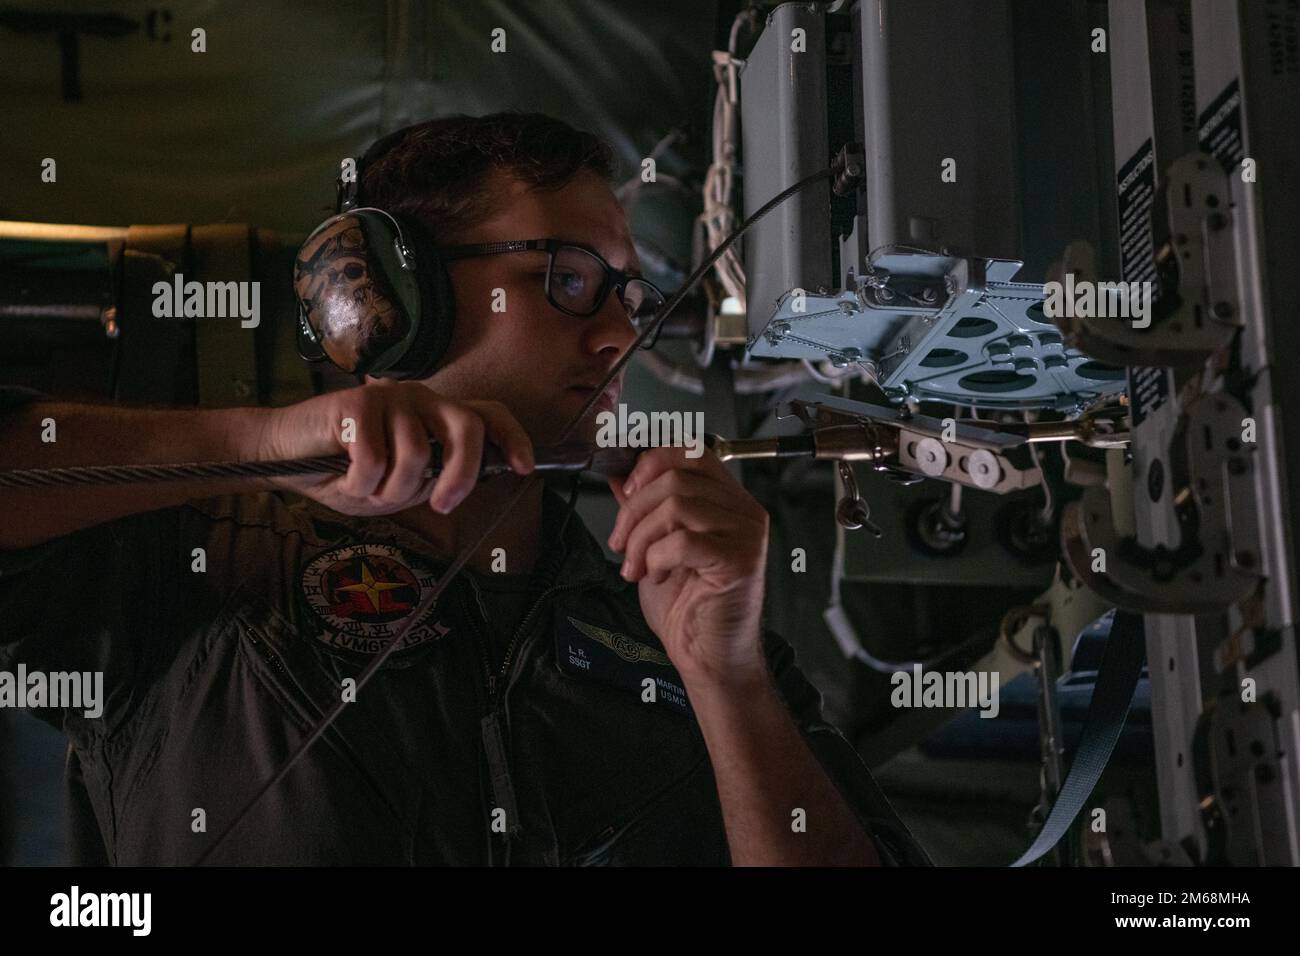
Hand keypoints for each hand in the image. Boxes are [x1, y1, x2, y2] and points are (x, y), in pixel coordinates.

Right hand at [255, 379, 533, 516]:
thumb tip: (465, 482)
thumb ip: (430, 478)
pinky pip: (376, 460)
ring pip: (417, 455)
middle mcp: (420, 398)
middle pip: (467, 428)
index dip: (512, 438)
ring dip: (390, 490)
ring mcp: (390, 397)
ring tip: (365, 488)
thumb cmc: (341, 470)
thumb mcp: (395, 484)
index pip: (487, 413)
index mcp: (435, 416)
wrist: (282, 454)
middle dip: (462, 474)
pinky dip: (360, 484)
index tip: (523, 467)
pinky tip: (344, 476)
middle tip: (444, 505)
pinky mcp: (358, 403)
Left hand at [606, 446, 769, 686]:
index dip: (650, 463)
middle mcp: (742, 510)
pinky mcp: (741, 560)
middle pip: (675, 477)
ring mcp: (746, 534)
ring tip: (637, 567)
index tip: (625, 492)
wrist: (707, 656)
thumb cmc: (688, 607)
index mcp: (726, 499)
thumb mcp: (654, 546)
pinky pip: (683, 540)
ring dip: (641, 538)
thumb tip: (619, 475)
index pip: (690, 451)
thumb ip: (643, 508)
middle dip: (634, 511)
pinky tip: (657, 576)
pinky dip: (657, 558)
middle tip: (621, 544)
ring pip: (676, 505)